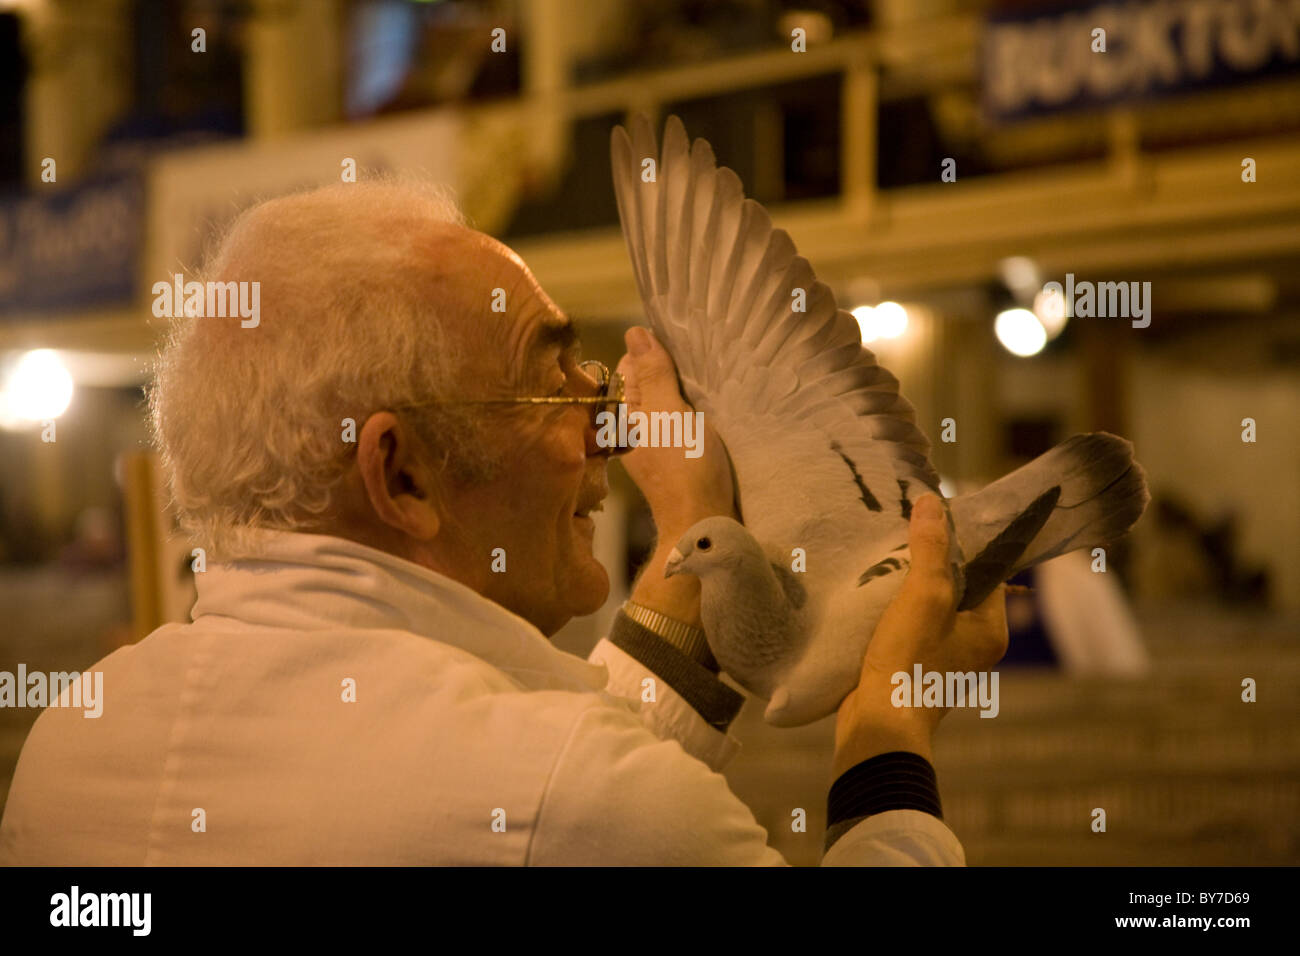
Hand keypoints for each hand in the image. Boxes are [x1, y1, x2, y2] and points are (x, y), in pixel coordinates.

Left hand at [616, 326, 735, 631]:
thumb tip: (634, 333)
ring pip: (663, 405)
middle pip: (646, 386)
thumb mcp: (669, 413)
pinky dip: (690, 412)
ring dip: (680, 390)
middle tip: (694, 350)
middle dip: (664, 369)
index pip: (629, 369)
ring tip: (704, 374)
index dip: (649, 350)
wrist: (704, 525)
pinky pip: (678, 425)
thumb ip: (653, 375)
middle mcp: (634, 430)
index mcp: (624, 417)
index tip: (675, 335)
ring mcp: (654, 448)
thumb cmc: (685, 467)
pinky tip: (708, 408)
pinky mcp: (674, 462)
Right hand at [831, 494, 1008, 777]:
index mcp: (990, 630)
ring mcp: (944, 662)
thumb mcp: (923, 595)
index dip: (963, 547)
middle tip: (904, 540)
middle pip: (957, 591)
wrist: (878, 724)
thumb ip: (930, 548)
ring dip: (909, 591)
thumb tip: (932, 500)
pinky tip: (872, 600)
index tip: (934, 525)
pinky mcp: (914, 670)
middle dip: (931, 567)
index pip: (987, 574)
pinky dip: (896, 614)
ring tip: (884, 565)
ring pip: (931, 611)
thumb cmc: (910, 660)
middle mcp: (974, 646)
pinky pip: (911, 630)